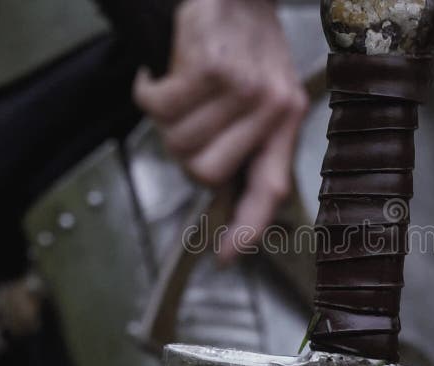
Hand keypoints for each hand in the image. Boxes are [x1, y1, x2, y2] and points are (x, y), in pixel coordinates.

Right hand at [134, 0, 308, 262]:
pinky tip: (161, 76)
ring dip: (165, 120)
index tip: (225, 255)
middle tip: (187, 124)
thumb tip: (220, 190)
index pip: (270, 186)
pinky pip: (159, 107)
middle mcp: (271, 109)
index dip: (248, 227)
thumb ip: (250, 138)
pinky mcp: (211, 69)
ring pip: (179, 142)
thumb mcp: (266, 91)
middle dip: (184, 154)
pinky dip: (148, 92)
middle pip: (205, 173)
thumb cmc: (248, 43)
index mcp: (285, 121)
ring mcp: (243, 90)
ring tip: (179, 92)